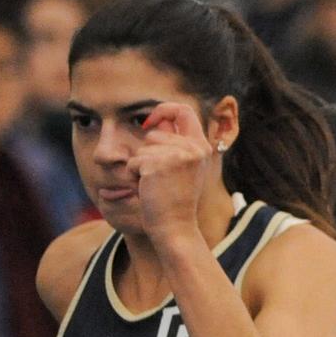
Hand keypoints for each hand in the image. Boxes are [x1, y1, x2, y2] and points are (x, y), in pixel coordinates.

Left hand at [129, 102, 216, 246]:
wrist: (175, 227)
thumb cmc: (176, 200)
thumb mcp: (185, 168)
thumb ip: (176, 144)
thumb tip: (155, 121)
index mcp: (201, 147)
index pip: (184, 110)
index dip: (164, 110)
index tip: (150, 121)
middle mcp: (192, 148)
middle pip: (154, 134)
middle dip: (148, 154)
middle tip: (160, 178)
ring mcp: (175, 156)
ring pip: (142, 149)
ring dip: (142, 166)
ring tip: (157, 184)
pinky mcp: (156, 165)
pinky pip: (134, 162)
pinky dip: (135, 175)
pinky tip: (149, 189)